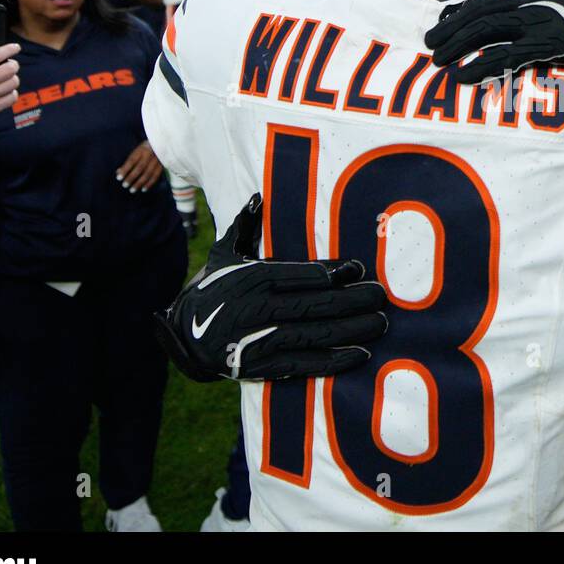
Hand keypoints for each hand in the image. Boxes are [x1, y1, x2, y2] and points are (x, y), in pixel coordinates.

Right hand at [0, 31, 20, 141]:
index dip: (9, 49)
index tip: (16, 47)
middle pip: (10, 69)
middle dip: (13, 64)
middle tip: (10, 65)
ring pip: (13, 83)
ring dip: (12, 79)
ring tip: (7, 78)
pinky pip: (11, 99)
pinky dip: (11, 94)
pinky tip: (5, 92)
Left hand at [116, 141, 162, 192]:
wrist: (162, 143)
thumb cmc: (144, 149)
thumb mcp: (135, 151)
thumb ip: (127, 161)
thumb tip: (118, 172)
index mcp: (141, 149)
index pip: (132, 160)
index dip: (125, 170)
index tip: (119, 178)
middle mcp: (150, 154)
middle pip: (140, 168)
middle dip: (132, 177)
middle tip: (125, 185)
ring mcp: (157, 160)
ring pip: (148, 173)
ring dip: (140, 183)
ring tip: (132, 190)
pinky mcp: (162, 166)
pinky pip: (156, 176)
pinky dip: (150, 184)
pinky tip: (143, 189)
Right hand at [154, 194, 389, 381]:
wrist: (182, 336)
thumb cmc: (214, 288)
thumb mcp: (223, 253)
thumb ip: (244, 225)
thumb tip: (258, 197)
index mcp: (251, 278)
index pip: (299, 273)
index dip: (333, 271)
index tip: (360, 268)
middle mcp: (255, 308)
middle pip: (313, 304)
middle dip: (352, 300)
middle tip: (381, 296)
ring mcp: (257, 340)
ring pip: (313, 335)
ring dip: (351, 330)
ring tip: (379, 324)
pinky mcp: (260, 367)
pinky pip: (302, 365)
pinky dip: (333, 361)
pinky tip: (360, 355)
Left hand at [424, 0, 563, 83]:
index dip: (462, 11)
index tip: (444, 21)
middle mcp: (531, 0)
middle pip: (480, 15)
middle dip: (452, 30)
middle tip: (431, 43)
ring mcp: (538, 22)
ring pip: (485, 33)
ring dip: (458, 46)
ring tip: (439, 60)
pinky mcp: (548, 45)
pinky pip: (506, 57)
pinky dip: (482, 67)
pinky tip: (465, 76)